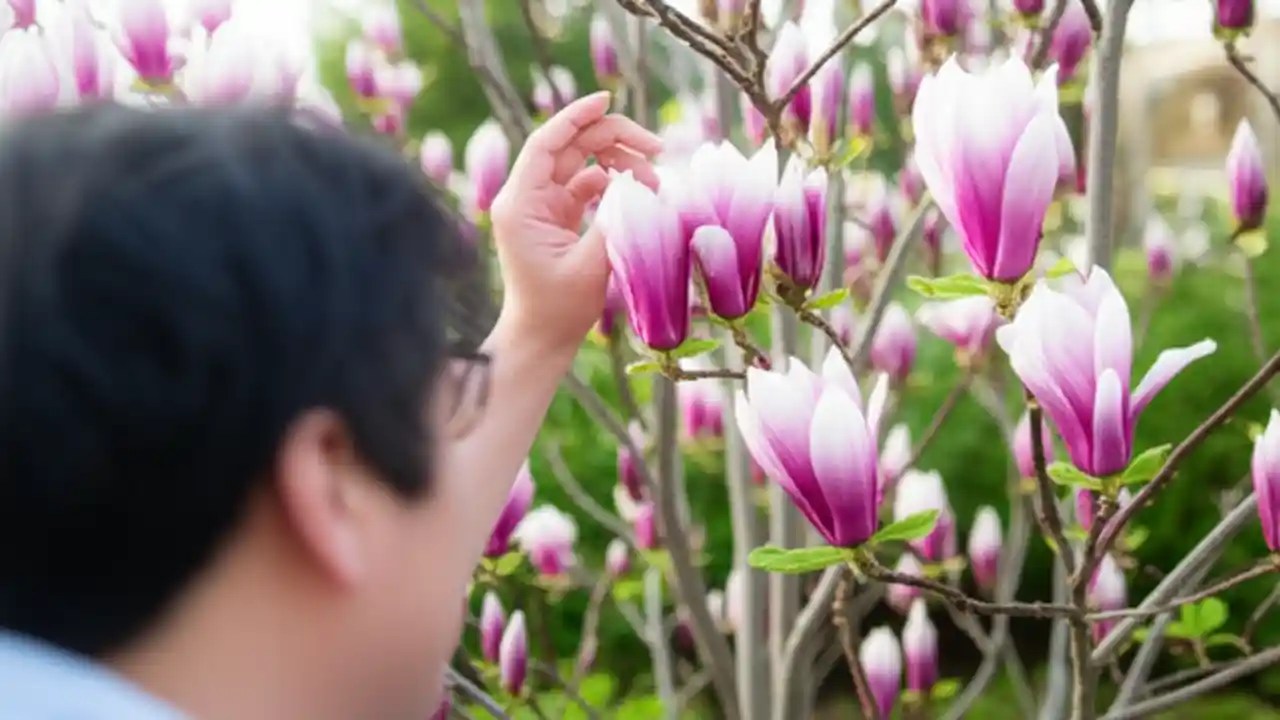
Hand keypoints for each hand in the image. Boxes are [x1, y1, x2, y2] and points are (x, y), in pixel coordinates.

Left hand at [489, 91, 661, 354]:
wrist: (541, 340)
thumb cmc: (558, 308)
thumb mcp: (590, 265)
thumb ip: (614, 221)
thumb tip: (640, 186)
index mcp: (521, 203)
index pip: (546, 142)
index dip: (576, 115)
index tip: (607, 98)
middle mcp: (528, 198)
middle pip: (571, 147)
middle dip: (614, 138)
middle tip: (658, 147)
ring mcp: (543, 207)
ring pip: (584, 164)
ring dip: (621, 162)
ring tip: (655, 180)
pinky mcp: (558, 219)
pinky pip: (588, 186)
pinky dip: (616, 184)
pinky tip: (641, 193)